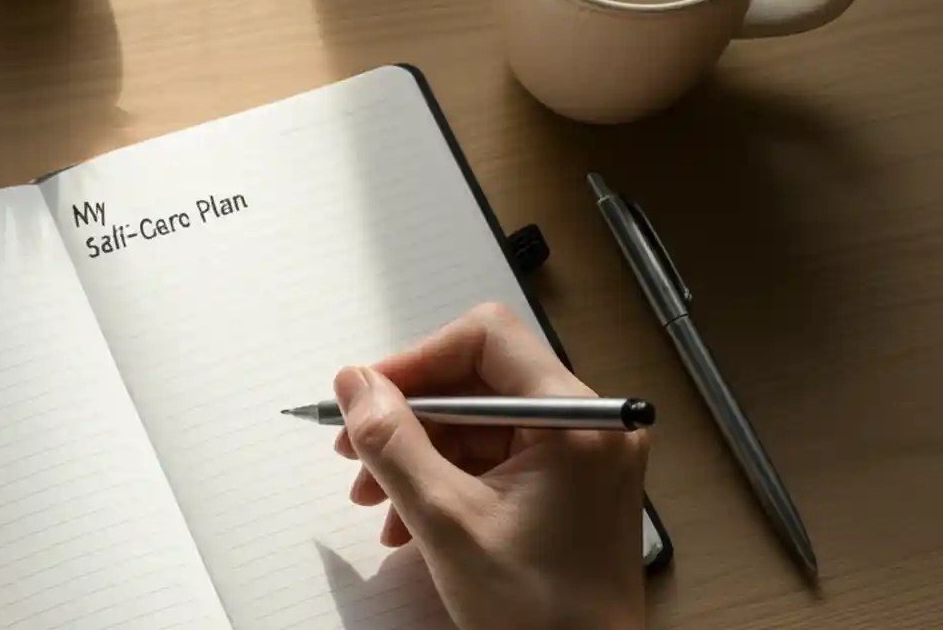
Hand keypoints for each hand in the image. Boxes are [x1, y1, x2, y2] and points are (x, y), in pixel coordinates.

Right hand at [333, 303, 647, 629]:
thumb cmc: (541, 614)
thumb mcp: (447, 521)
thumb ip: (394, 444)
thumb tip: (356, 384)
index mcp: (575, 418)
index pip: (486, 339)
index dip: (418, 361)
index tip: (369, 396)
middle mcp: (587, 424)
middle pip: (478, 382)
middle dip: (409, 420)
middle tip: (356, 453)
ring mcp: (579, 455)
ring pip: (478, 424)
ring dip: (418, 457)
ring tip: (375, 501)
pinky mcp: (567, 485)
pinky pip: (493, 459)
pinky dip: (445, 481)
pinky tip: (407, 521)